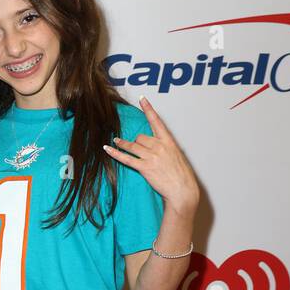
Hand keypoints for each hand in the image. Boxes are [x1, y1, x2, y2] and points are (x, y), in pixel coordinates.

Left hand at [104, 96, 199, 214]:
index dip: (148, 109)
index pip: (156, 121)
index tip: (142, 99)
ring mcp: (151, 156)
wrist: (182, 190)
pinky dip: (115, 153)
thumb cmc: (181, 175)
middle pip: (141, 137)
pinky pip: (126, 158)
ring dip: (123, 144)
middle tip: (135, 147)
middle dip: (136, 141)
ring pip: (132, 146)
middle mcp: (159, 146)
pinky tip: (108, 149)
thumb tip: (155, 145)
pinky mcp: (144, 167)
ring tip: (116, 141)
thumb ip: (165, 148)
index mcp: (168, 142)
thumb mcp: (176, 156)